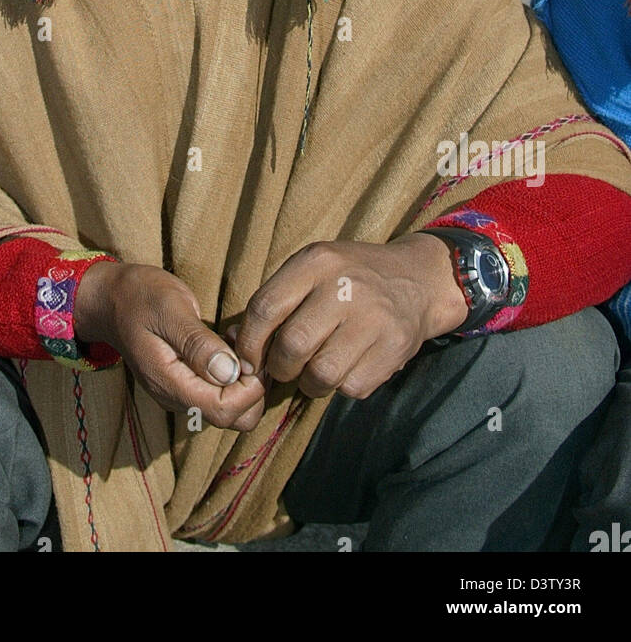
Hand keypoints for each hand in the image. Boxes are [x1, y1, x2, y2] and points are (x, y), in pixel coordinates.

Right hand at [73, 261, 268, 431]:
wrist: (111, 299)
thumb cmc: (139, 297)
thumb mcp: (170, 309)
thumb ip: (197, 343)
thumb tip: (230, 372)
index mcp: (170, 383)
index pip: (222, 410)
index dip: (249, 388)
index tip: (252, 353)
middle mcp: (176, 398)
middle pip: (232, 419)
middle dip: (253, 390)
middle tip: (250, 348)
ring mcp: (181, 394)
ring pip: (229, 410)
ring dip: (245, 382)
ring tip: (236, 341)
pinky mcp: (186, 385)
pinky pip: (219, 394)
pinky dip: (234, 376)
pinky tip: (228, 344)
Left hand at [232, 234, 469, 401]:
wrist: (417, 280)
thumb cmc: (349, 278)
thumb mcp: (312, 270)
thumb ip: (275, 301)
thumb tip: (232, 342)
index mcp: (317, 261)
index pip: (265, 308)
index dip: (248, 342)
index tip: (248, 359)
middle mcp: (345, 287)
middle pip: (291, 346)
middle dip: (280, 367)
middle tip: (286, 366)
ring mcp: (374, 319)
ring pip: (321, 374)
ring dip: (310, 382)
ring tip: (316, 367)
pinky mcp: (394, 348)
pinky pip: (351, 387)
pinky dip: (343, 385)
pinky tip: (349, 364)